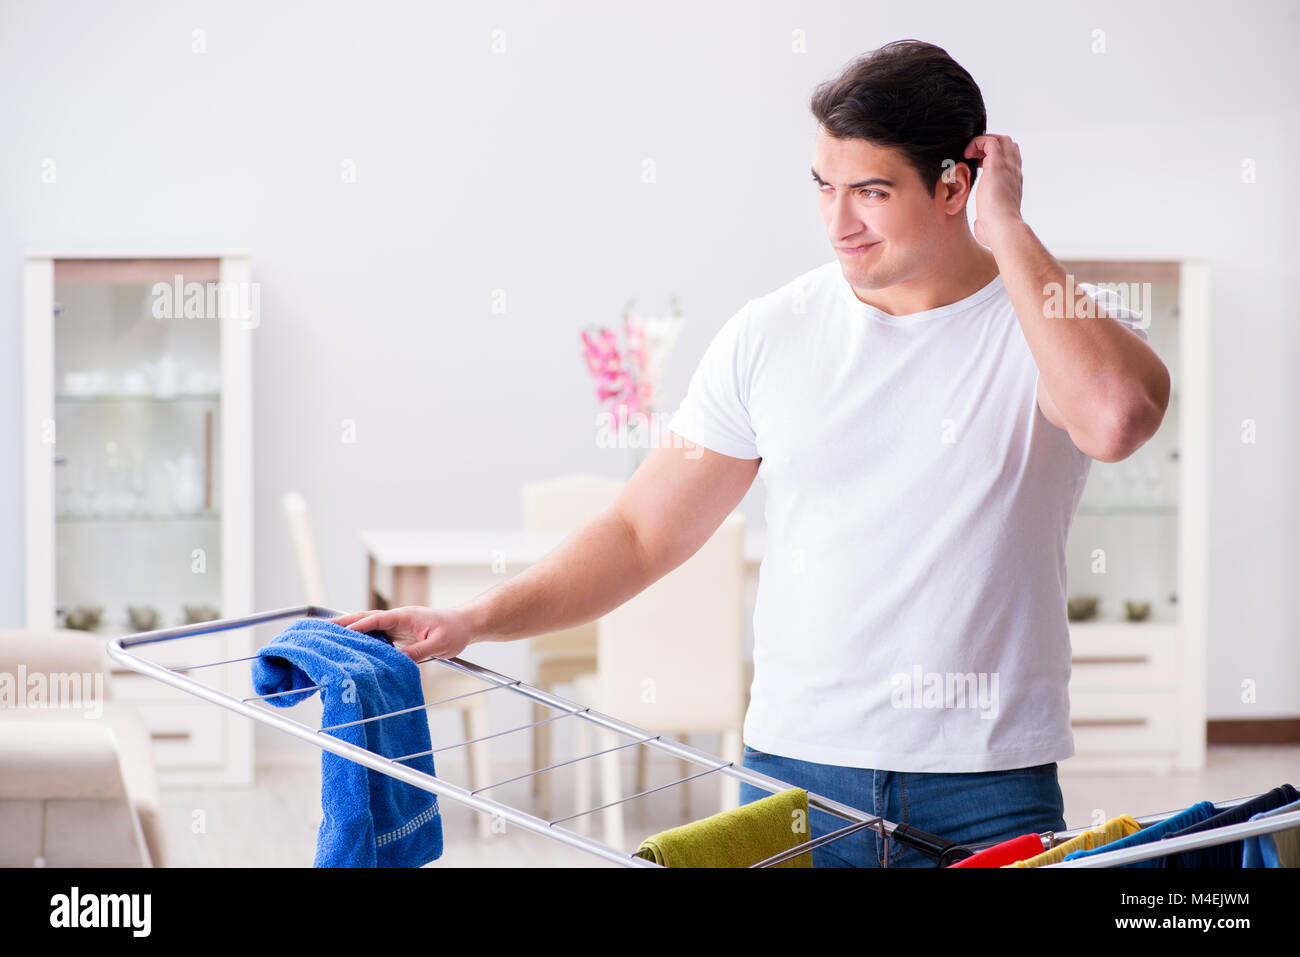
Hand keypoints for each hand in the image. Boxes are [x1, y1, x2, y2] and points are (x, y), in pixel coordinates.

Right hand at [328, 605, 474, 662]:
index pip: (376, 619)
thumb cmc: (454, 632)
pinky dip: (361, 637)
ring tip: (327, 636)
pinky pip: (375, 634)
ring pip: (368, 625)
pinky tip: (350, 646)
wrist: (465, 625)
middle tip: (321, 628)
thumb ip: (416, 652)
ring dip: (349, 629)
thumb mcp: (438, 644)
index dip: (358, 626)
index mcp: (404, 616)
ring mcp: (396, 624)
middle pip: (365, 617)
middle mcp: (397, 617)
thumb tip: (395, 661)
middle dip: (343, 622)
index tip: (341, 633)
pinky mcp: (398, 632)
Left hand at [963, 134, 1023, 246]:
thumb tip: (979, 225)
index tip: (978, 165)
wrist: (1002, 228)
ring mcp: (1007, 167)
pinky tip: (968, 155)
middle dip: (990, 145)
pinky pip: (989, 141)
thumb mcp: (989, 223)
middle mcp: (1013, 172)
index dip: (993, 158)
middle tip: (974, 157)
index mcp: (1012, 184)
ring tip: (971, 154)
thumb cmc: (995, 231)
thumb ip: (984, 221)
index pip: (1010, 160)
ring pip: (1002, 139)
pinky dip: (977, 143)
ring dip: (984, 142)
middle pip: (1008, 145)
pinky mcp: (997, 165)